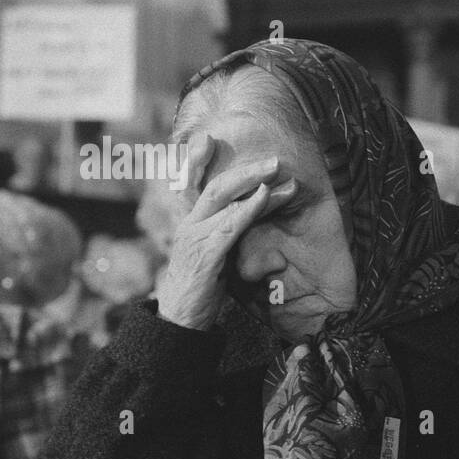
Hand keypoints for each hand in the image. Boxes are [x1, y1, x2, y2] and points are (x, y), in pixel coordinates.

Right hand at [154, 133, 295, 331]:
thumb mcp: (211, 253)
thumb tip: (245, 213)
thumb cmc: (202, 286)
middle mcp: (189, 224)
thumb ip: (223, 231)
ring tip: (277, 172)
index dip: (196, 160)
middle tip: (273, 160)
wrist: (181, 321)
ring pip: (223, 200)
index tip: (207, 138)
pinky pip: (229, 226)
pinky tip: (263, 197)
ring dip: (253, 183)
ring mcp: (194, 238)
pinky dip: (247, 209)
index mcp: (190, 222)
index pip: (191, 183)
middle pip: (214, 185)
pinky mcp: (205, 256)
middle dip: (244, 170)